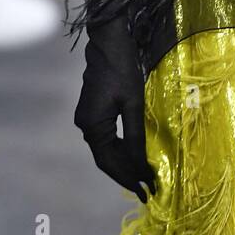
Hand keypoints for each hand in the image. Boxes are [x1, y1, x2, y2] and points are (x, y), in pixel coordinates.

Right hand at [73, 11, 156, 201]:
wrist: (108, 41)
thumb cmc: (122, 68)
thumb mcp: (133, 103)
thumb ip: (135, 136)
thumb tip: (141, 165)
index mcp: (92, 125)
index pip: (110, 162)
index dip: (128, 178)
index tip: (146, 192)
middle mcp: (85, 125)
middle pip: (106, 159)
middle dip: (127, 174)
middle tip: (149, 189)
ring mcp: (87, 118)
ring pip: (106, 149)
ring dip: (124, 163)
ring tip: (144, 177)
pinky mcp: (93, 111)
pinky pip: (106, 138)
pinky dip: (120, 149)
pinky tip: (134, 155)